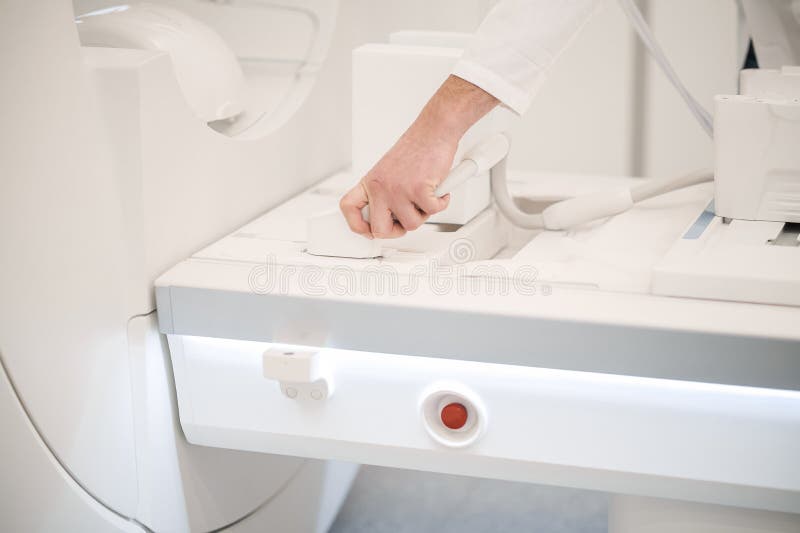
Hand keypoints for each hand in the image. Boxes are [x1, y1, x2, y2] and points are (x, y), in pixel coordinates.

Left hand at [340, 75, 498, 238]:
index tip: (368, 231)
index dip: (357, 225)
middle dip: (396, 231)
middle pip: (379, 229)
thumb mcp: (387, 171)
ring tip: (426, 196)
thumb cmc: (415, 149)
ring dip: (423, 214)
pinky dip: (440, 203)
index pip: (349, 208)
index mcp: (370, 182)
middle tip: (405, 222)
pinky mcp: (419, 190)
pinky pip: (432, 212)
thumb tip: (386, 217)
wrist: (433, 131)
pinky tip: (439, 190)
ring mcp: (398, 190)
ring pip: (410, 224)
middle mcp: (380, 187)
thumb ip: (382, 193)